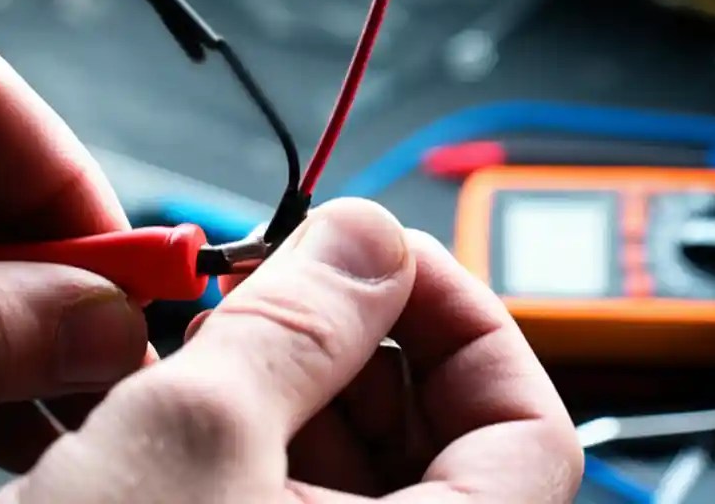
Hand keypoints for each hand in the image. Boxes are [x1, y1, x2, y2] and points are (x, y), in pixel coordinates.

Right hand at [0, 198, 582, 502]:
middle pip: (443, 444)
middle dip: (354, 346)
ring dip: (294, 391)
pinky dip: (256, 449)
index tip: (375, 252)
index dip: (457, 314)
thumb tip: (370, 236)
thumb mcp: (189, 440)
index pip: (528, 424)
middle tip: (268, 291)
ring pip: (362, 478)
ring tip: (208, 353)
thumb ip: (297, 322)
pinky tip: (186, 416)